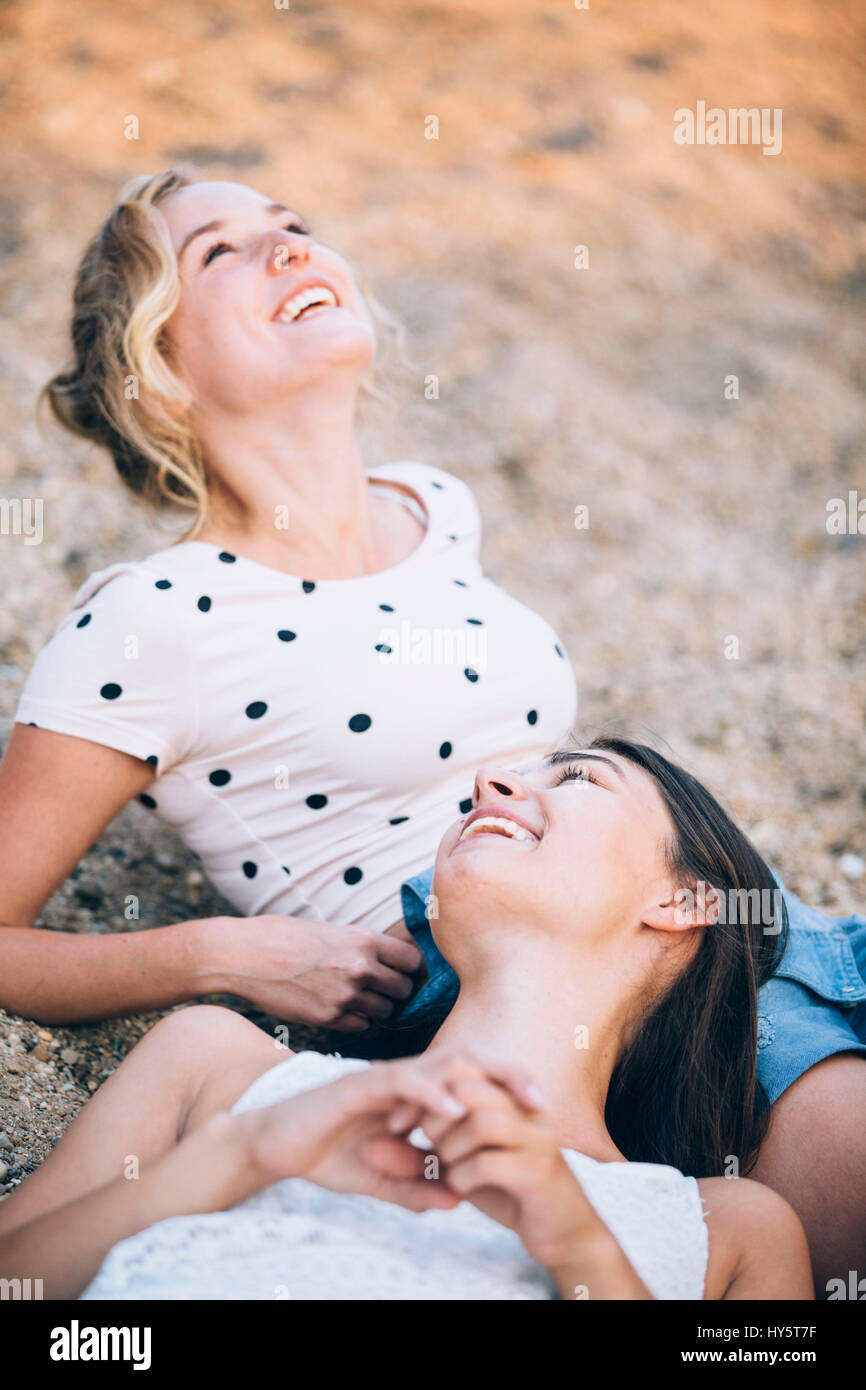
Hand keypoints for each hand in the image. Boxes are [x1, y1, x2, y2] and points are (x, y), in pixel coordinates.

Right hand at [198, 915, 423, 1030]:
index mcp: (363, 940)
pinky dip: (357, 1020)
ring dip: (378, 1007)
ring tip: (359, 997)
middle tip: (382, 987)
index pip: (412, 960)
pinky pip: (361, 1026)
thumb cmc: (283, 936)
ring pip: (385, 1011)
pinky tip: (342, 1008)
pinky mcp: (327, 1018)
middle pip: (404, 989)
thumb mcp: (331, 930)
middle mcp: (360, 968)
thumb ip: (361, 945)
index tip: (403, 969)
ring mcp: (344, 996)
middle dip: (397, 989)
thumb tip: (390, 959)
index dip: (410, 967)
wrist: (243, 955)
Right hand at [244, 1050, 544, 1213]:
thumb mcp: (380, 1179)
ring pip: (441, 1063)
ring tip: (511, 1102)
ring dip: (479, 1080)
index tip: (540, 1114)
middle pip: (467, 1060)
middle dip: (507, 1074)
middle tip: (541, 1101)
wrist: (275, 1146)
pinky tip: (453, 1113)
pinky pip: (402, 1082)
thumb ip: (416, 1187)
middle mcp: (405, 1078)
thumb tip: (458, 1200)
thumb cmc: (325, 1154)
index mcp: (414, 1095)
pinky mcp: (359, 1086)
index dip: (505, 1090)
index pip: (468, 1080)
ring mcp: (383, 1078)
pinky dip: (431, 1094)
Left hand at [417, 1072, 603, 1276]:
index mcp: (509, 1095)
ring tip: (446, 1165)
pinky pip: (487, 1164)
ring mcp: (536, 1138)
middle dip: (432, 1114)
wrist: (562, 1229)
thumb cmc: (507, 1189)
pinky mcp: (539, 1172)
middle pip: (468, 1085)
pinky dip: (461, 1178)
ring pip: (480, 1121)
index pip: (462, 1066)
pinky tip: (460, 1188)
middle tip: (423, 1143)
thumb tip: (368, 1146)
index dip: (423, 1090)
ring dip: (449, 1147)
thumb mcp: (459, 1166)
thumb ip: (418, 1155)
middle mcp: (526, 1108)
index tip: (399, 1122)